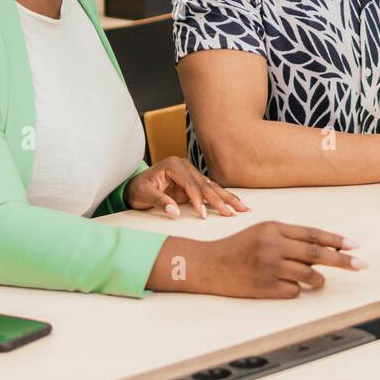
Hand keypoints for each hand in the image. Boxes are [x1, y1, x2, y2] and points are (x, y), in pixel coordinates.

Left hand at [126, 157, 249, 218]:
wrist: (135, 186)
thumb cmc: (138, 188)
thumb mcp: (144, 194)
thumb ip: (159, 201)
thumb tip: (174, 212)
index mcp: (174, 165)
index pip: (191, 185)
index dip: (198, 200)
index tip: (204, 215)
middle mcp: (186, 167)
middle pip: (206, 185)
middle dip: (222, 199)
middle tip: (235, 211)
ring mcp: (191, 174)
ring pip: (213, 188)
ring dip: (228, 199)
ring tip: (244, 208)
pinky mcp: (194, 183)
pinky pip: (210, 191)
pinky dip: (222, 199)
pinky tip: (234, 204)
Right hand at [153, 221, 363, 298]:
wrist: (207, 265)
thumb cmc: (239, 247)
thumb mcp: (263, 232)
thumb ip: (291, 237)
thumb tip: (325, 250)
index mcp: (274, 228)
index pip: (313, 234)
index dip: (336, 241)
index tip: (355, 247)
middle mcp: (273, 246)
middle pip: (317, 254)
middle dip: (343, 260)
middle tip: (361, 265)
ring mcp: (268, 267)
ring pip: (309, 276)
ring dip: (317, 280)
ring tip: (315, 281)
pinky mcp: (263, 287)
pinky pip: (293, 291)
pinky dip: (295, 290)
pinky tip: (282, 286)